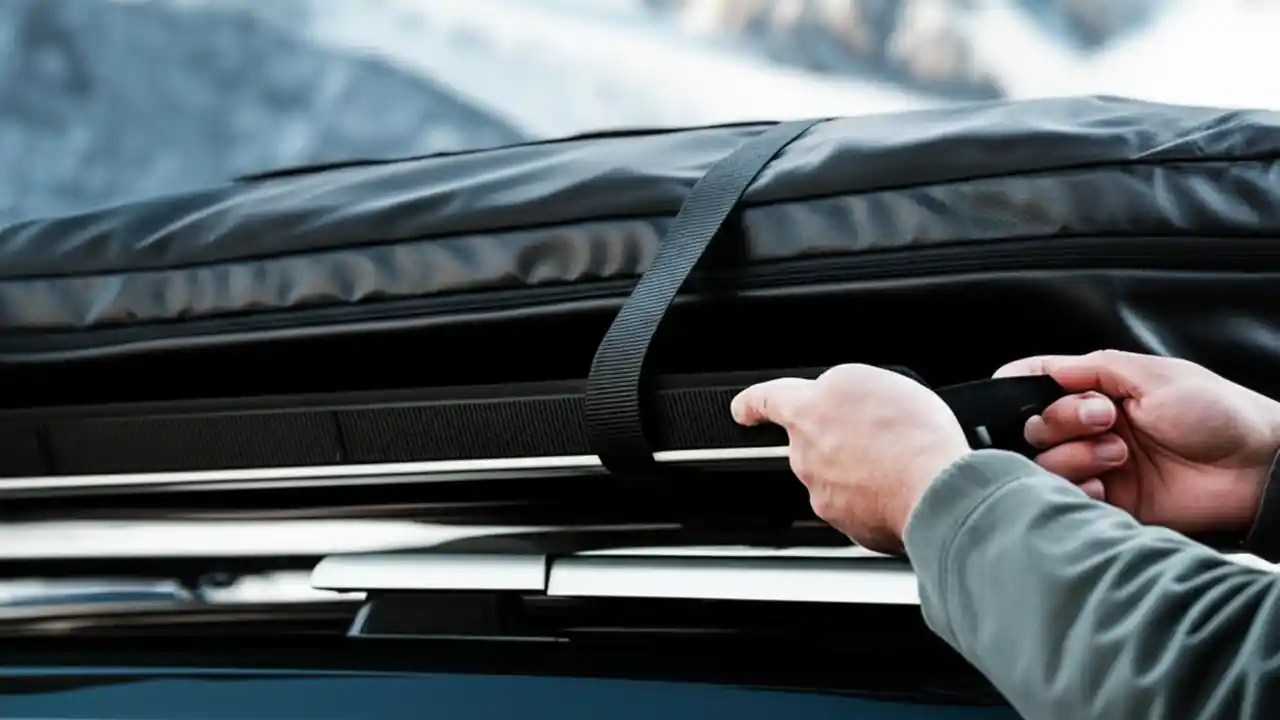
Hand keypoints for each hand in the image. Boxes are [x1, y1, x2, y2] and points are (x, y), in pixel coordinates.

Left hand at [730, 365, 970, 552]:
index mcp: (808, 413)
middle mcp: (806, 455)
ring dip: (861, 468)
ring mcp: (824, 493)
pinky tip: (902, 487)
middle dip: (838, 438)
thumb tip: (835, 401)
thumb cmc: (911, 435)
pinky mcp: (846, 523)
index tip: (742, 410)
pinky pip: (856, 505)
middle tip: (879, 434)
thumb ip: (841, 389)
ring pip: (835, 475)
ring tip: (900, 461)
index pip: (767, 400)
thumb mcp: (873, 380)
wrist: (935, 492)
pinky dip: (875, 497)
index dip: (753, 403)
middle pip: (811, 441)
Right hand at [995, 350, 1279, 533]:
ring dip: (1075, 457)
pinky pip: (1070, 498)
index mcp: (1101, 390)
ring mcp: (1100, 464)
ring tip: (1118, 455)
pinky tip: (1108, 484)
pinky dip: (1080, 490)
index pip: (1040, 382)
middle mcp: (1094, 427)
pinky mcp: (1112, 501)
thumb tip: (1046, 369)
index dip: (1019, 385)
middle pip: (1037, 426)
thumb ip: (1095, 370)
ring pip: (1047, 463)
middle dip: (1063, 421)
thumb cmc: (1219, 413)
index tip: (1013, 389)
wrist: (1256, 467)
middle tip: (1105, 420)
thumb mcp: (1155, 376)